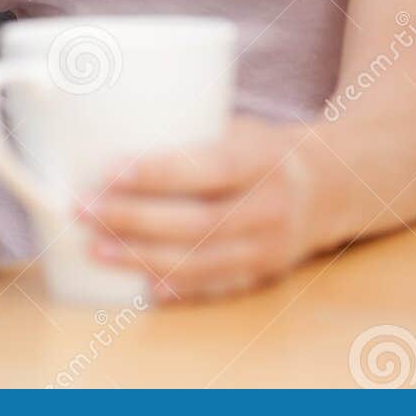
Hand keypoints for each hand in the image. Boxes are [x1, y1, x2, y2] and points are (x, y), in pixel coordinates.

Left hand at [78, 115, 318, 301]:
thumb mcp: (238, 125)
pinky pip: (216, 288)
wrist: (333, 186)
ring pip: (202, 262)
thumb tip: (106, 126)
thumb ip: (189, 133)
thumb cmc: (263, 148)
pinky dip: (178, 290)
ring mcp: (269, 248)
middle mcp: (270, 207)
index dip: (157, 174)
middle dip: (132, 220)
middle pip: (197, 222)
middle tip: (83, 210)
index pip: (207, 168)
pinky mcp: (264, 276)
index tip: (107, 172)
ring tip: (95, 248)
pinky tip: (141, 288)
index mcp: (262, 159)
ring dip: (142, 259)